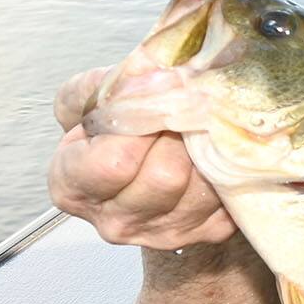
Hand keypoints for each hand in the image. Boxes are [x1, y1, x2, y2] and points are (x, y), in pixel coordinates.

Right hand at [47, 66, 234, 250]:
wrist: (140, 162)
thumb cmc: (109, 133)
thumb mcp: (87, 99)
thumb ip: (103, 85)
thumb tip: (147, 70)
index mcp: (73, 188)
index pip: (113, 163)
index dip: (139, 124)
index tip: (152, 98)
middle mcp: (115, 221)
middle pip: (165, 176)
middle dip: (180, 133)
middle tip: (184, 107)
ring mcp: (163, 233)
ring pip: (202, 186)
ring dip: (207, 147)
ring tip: (198, 126)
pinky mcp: (207, 233)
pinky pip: (229, 197)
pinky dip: (228, 167)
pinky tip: (214, 150)